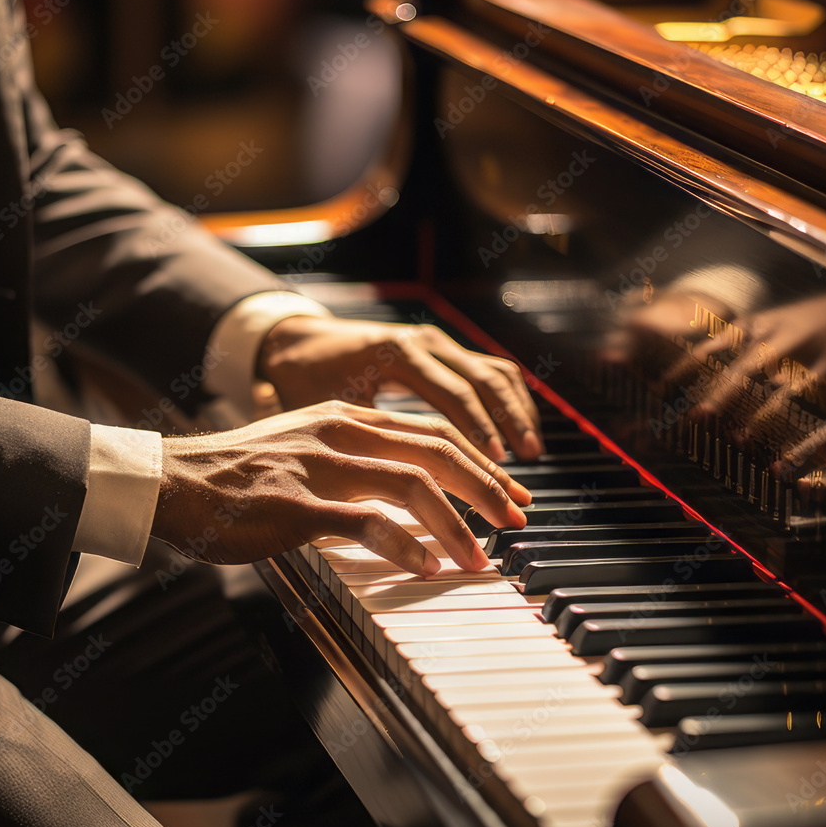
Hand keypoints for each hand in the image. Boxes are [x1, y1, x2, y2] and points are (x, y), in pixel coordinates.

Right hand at [151, 401, 530, 575]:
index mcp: (345, 419)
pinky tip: (426, 567)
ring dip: (456, 524)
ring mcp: (318, 468)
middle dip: (486, 487)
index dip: (479, 463)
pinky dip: (403, 545)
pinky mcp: (294, 506)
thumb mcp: (303, 445)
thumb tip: (403, 486)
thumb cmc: (237, 472)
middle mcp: (339, 434)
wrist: (170, 480)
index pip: (432, 433)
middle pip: (435, 452)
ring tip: (481, 556)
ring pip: (410, 486)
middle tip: (517, 518)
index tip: (510, 490)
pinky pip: (363, 523)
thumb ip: (351, 456)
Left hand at [256, 316, 542, 462]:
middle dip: (508, 432)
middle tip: (522, 478)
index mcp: (398, 355)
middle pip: (484, 385)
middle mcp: (424, 342)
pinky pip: (489, 370)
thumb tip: (390, 488)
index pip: (454, 397)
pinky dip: (508, 401)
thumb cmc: (304, 376)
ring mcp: (437, 342)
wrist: (295, 338)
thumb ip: (361, 439)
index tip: (495, 473)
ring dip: (516, 415)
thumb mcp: (325, 408)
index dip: (478, 438)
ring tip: (530, 456)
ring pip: (495, 374)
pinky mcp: (442, 349)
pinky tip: (516, 431)